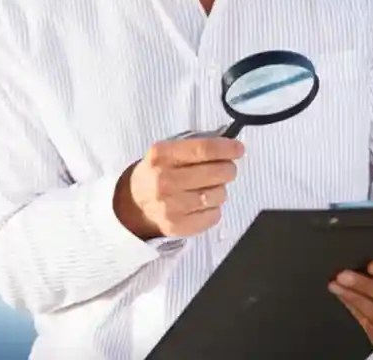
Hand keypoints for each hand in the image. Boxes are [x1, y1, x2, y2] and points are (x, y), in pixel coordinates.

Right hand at [113, 137, 243, 239]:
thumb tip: (228, 146)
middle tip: (225, 169)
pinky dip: (213, 209)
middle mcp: (164, 180)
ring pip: (219, 195)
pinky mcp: (177, 226)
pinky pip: (214, 216)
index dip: (226, 148)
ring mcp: (170, 206)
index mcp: (161, 155)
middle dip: (228, 169)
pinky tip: (201, 204)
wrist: (134, 203)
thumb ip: (195, 146)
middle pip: (216, 172)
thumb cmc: (157, 172)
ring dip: (219, 190)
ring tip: (207, 188)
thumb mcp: (166, 151)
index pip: (203, 149)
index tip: (238, 149)